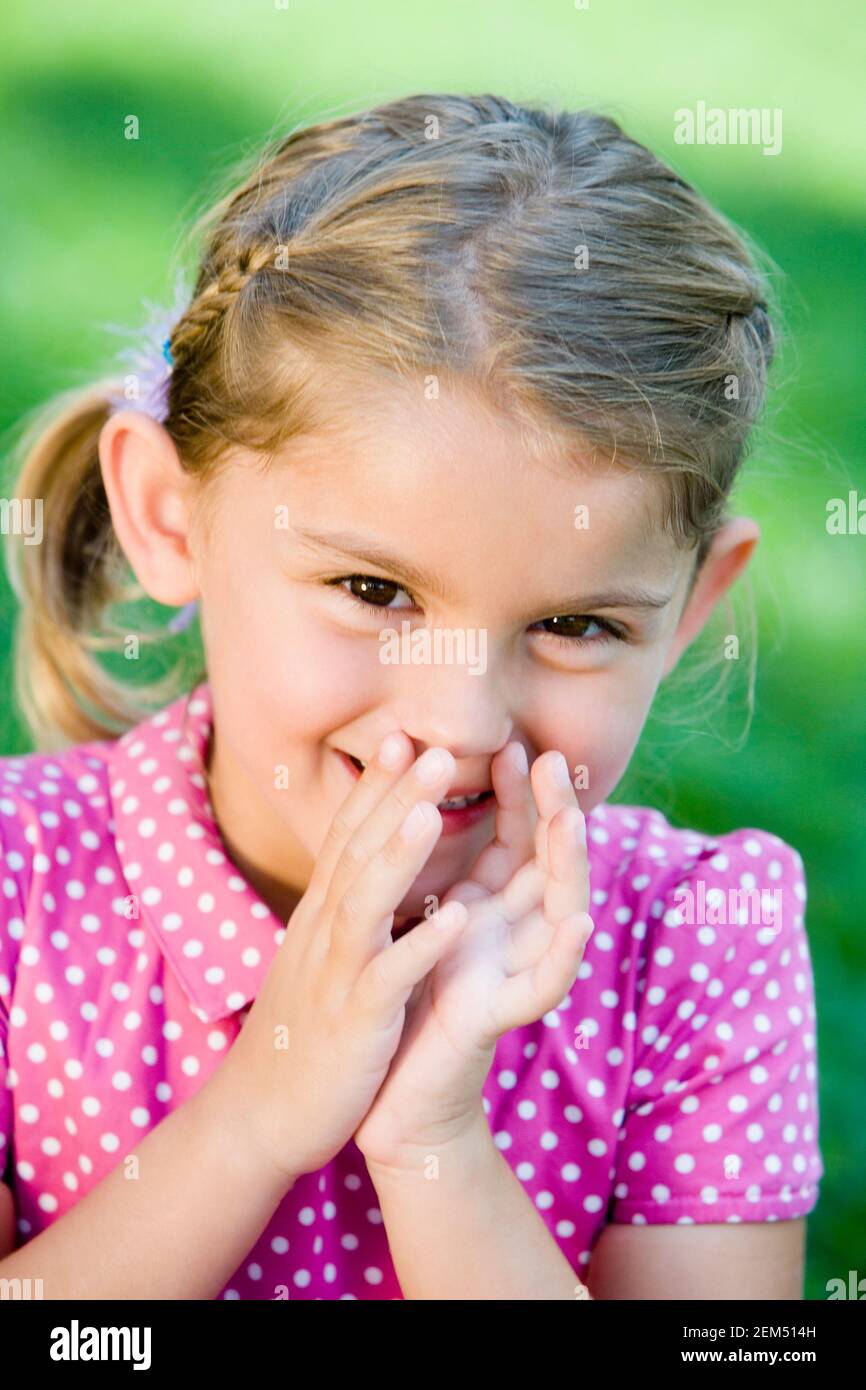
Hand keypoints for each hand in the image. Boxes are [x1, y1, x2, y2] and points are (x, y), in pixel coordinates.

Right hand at [211, 733, 470, 1185]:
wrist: (262, 1113)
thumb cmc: (302, 1029)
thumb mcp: (319, 955)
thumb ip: (343, 907)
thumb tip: (365, 863)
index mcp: (323, 914)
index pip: (348, 836)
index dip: (375, 787)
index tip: (403, 738)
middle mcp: (325, 931)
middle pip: (359, 851)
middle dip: (395, 798)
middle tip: (433, 745)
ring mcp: (337, 973)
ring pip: (368, 901)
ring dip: (401, 852)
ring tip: (435, 808)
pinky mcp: (354, 1021)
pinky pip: (390, 978)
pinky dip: (421, 946)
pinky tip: (455, 918)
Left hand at [353, 743, 593, 1169]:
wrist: (386, 1093)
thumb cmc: (404, 1002)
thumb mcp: (420, 921)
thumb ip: (440, 870)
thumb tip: (430, 799)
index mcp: (489, 909)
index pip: (517, 839)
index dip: (520, 795)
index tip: (512, 747)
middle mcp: (512, 936)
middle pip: (549, 864)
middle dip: (553, 812)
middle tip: (550, 760)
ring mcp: (513, 975)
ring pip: (562, 913)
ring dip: (568, 867)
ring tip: (570, 820)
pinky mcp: (501, 1018)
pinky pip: (543, 986)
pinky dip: (562, 955)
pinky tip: (574, 922)